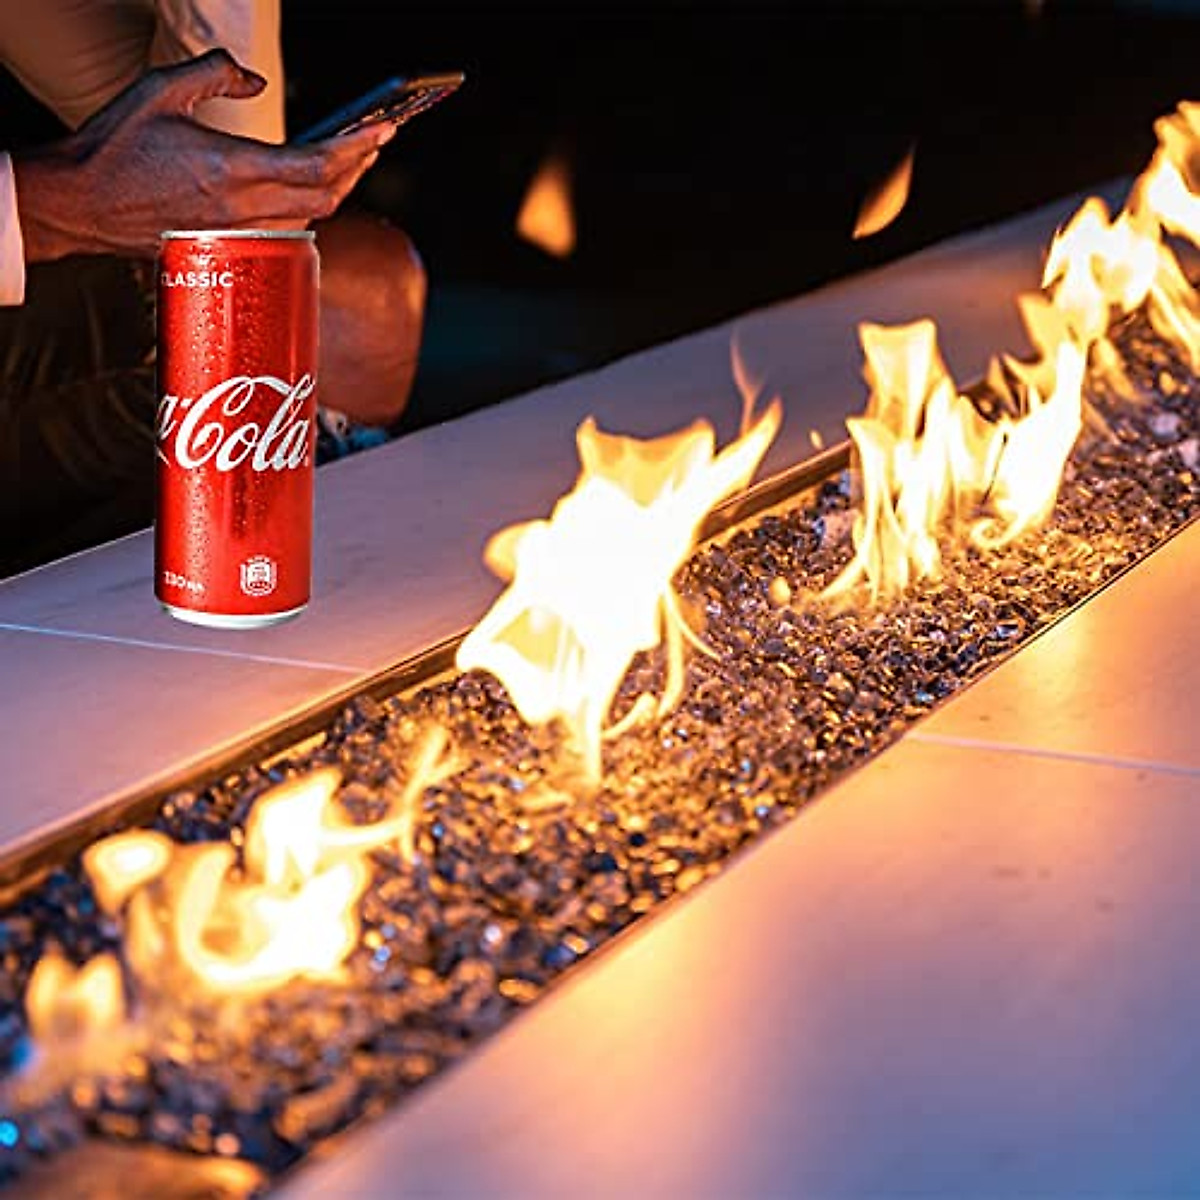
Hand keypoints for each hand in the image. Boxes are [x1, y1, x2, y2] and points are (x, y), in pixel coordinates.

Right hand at [11, 49, 393, 261]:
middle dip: (358, 168)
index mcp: (230, 167)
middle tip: (374, 142)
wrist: (81, 204)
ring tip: (351, 160)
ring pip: (309, 216)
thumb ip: (215, 73)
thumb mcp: (160, 90)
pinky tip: (312, 188)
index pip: (315, 165)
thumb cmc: (114, 148)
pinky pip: (285, 227)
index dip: (356, 149)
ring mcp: (237, 231)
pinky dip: (308, 206)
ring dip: (336, 189)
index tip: (381, 131)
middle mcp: (240, 207)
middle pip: (325, 197)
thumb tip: (256, 82)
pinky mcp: (229, 244)